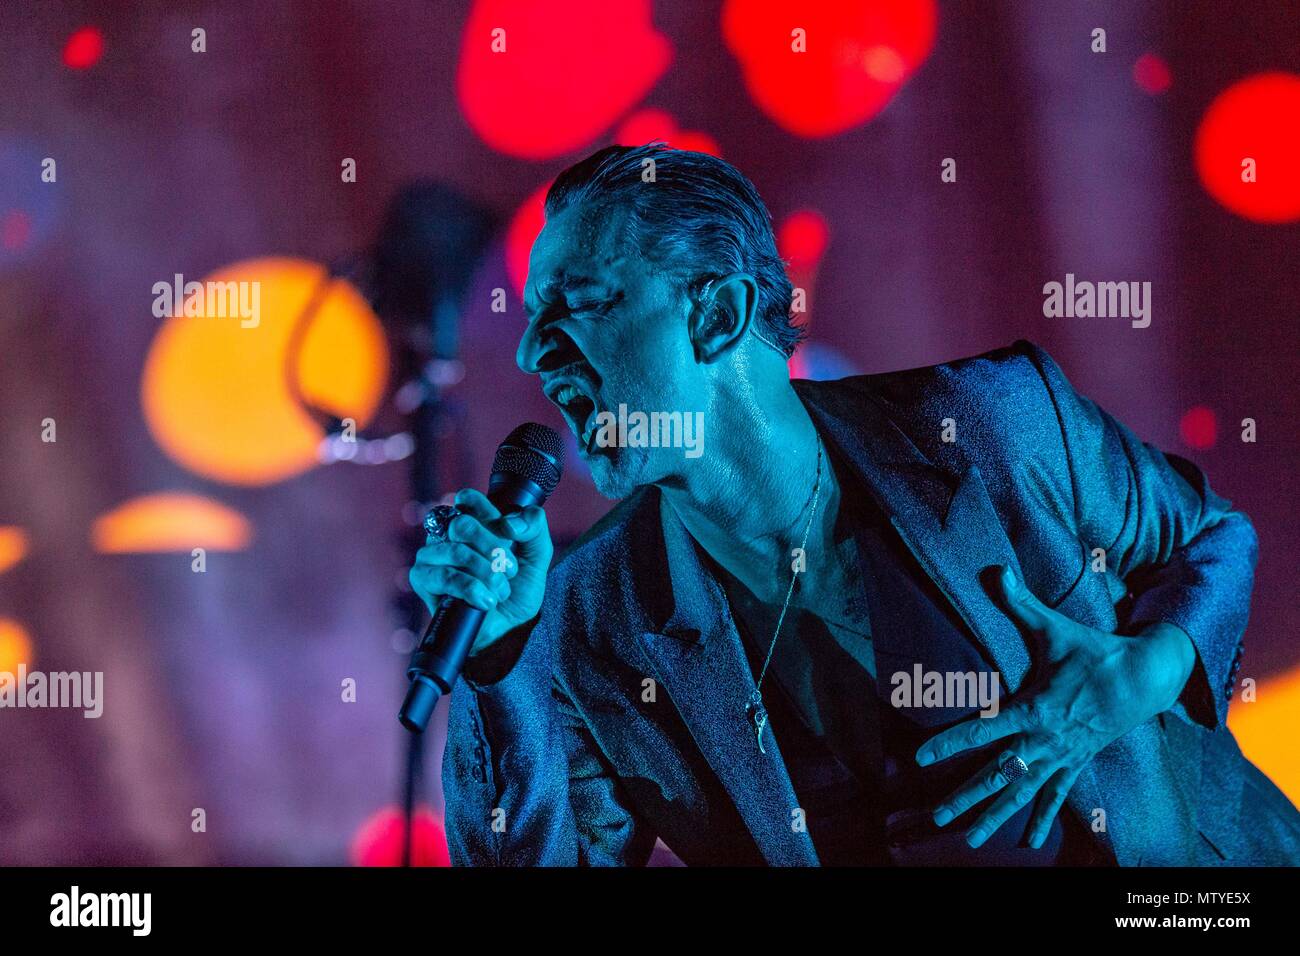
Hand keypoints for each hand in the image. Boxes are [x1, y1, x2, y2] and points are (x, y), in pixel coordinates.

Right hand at [408, 488, 553, 653]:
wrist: (508, 629)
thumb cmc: (518, 589)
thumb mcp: (537, 554)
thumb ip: (533, 526)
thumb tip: (509, 523)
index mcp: (473, 522)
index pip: (468, 499)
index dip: (488, 513)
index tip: (508, 536)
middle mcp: (447, 535)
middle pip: (462, 524)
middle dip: (493, 550)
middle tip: (508, 571)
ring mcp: (432, 555)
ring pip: (456, 551)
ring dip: (486, 574)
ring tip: (500, 591)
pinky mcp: (423, 579)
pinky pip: (444, 575)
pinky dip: (470, 588)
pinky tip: (485, 601)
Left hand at [916, 565, 1193, 849]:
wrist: (1143, 678)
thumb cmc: (1094, 652)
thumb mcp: (1056, 627)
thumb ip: (1021, 602)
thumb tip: (997, 571)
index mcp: (1033, 710)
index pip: (981, 731)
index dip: (949, 744)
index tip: (921, 757)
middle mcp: (1044, 741)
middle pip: (997, 775)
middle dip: (966, 797)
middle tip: (937, 816)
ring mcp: (1060, 756)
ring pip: (1021, 793)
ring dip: (995, 816)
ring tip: (969, 838)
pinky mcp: (1075, 763)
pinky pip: (1055, 797)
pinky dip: (1042, 819)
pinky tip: (1030, 843)